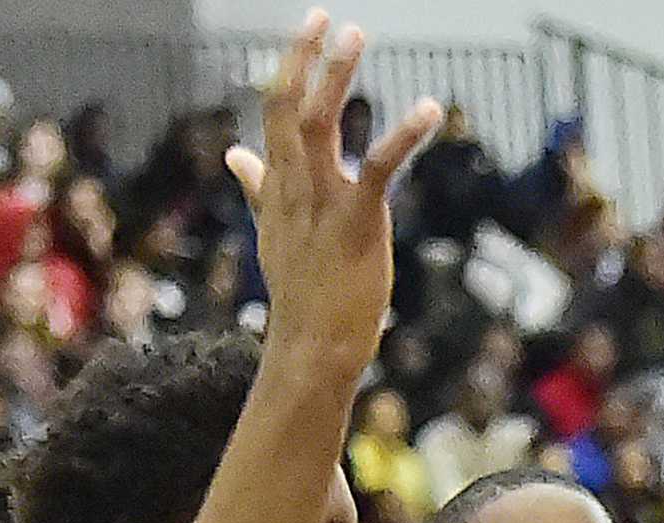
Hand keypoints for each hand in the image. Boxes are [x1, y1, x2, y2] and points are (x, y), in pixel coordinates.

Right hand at [226, 13, 440, 367]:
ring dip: (337, 76)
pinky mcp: (357, 224)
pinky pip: (378, 167)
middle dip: (307, 58)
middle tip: (329, 17)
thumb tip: (235, 155)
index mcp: (280, 187)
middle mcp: (296, 187)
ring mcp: (324, 204)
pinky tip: (428, 110)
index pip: (275, 113)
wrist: (311, 350)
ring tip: (357, 34)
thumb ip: (259, 188)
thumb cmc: (300, 295)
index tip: (310, 30)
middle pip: (290, 107)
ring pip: (321, 124)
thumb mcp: (273, 234)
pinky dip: (403, 135)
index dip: (291, 67)